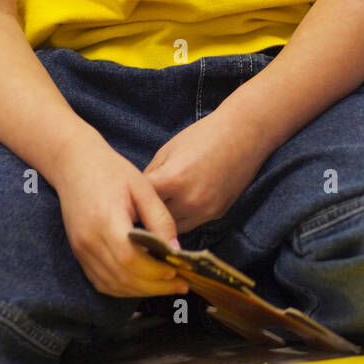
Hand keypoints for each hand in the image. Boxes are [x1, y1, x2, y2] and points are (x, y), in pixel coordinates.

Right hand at [54, 137, 190, 297]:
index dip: (156, 272)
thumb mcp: (143, 188)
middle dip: (155, 286)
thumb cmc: (111, 171)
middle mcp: (88, 240)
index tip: (180, 273)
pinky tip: (142, 283)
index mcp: (105, 220)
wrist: (75, 163)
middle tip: (180, 285)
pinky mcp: (78, 253)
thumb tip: (177, 250)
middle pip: (123, 277)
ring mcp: (80, 249)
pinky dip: (123, 288)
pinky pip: (101, 282)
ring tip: (166, 286)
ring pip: (112, 285)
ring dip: (141, 291)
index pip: (131, 260)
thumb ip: (160, 219)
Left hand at [142, 108, 267, 235]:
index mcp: (174, 178)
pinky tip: (174, 211)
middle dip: (144, 215)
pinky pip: (191, 225)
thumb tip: (137, 194)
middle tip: (132, 214)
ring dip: (162, 223)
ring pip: (173, 229)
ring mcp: (205, 210)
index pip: (141, 201)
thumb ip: (152, 174)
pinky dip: (180, 220)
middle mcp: (190, 200)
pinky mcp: (217, 214)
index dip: (130, 202)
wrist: (243, 134)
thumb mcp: (168, 150)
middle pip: (156, 220)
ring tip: (151, 216)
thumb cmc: (202, 136)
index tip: (121, 204)